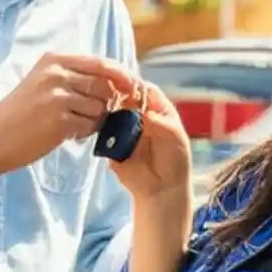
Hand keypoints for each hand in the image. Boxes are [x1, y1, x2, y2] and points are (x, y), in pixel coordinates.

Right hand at [0, 53, 136, 169]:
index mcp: (54, 60)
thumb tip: (114, 84)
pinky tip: (67, 134)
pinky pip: (90, 126)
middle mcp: (57, 74)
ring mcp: (58, 97)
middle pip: (104, 85)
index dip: (122, 76)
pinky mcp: (60, 120)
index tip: (133, 88)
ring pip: (100, 107)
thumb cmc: (21, 113)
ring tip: (73, 125)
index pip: (101, 63)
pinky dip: (84, 132)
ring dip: (95, 120)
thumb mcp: (43, 82)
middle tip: (98, 115)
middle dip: (110, 102)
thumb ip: (75, 78)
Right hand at [109, 81, 191, 202]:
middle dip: (115, 94)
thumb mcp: (176, 139)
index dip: (134, 83)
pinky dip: (99, 127)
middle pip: (123, 96)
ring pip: (110, 110)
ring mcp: (122, 127)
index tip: (122, 83)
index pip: (144, 89)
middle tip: (107, 95)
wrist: (161, 189)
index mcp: (156, 108)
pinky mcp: (110, 141)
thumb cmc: (174, 160)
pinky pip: (102, 131)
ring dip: (104, 108)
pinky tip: (96, 125)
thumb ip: (161, 124)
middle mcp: (138, 113)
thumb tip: (145, 114)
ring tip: (100, 109)